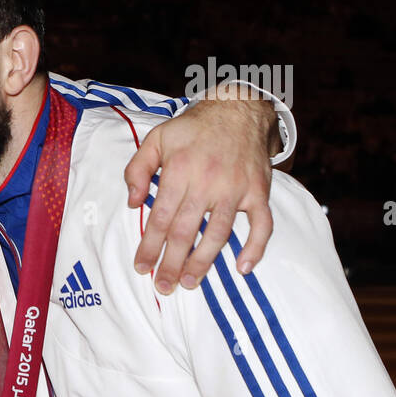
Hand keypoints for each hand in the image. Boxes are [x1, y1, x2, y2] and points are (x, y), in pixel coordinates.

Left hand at [124, 85, 275, 293]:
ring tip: (189, 283)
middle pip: (186, 231)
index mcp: (180, 170)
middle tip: (162, 286)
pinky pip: (262, 224)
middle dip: (172, 262)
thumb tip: (133, 203)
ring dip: (203, 262)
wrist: (239, 109)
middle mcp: (208, 182)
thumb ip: (137, 169)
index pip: (160, 217)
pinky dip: (255, 247)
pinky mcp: (259, 191)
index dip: (149, 245)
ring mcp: (237, 189)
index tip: (141, 267)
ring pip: (219, 233)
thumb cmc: (193, 128)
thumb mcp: (156, 138)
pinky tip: (243, 268)